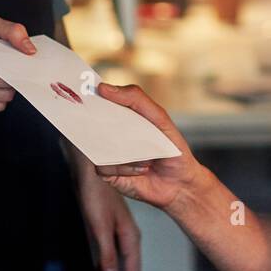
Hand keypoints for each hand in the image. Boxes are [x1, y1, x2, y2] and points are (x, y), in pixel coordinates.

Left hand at [74, 162, 141, 270]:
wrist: (90, 165)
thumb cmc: (95, 191)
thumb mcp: (98, 225)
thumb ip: (106, 252)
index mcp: (130, 237)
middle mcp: (127, 236)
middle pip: (128, 270)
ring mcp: (118, 231)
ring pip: (120, 262)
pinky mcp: (108, 226)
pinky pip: (111, 253)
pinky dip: (104, 265)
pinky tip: (93, 269)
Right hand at [93, 83, 200, 211]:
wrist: (180, 183)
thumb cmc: (172, 148)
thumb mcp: (160, 119)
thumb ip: (136, 99)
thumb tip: (105, 88)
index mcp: (122, 117)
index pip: (100, 101)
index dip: (91, 94)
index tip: (91, 88)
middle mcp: (111, 134)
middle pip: (89, 122)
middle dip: (92, 119)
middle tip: (98, 116)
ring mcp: (108, 153)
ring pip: (94, 145)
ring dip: (121, 149)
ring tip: (145, 155)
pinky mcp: (108, 173)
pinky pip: (103, 166)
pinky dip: (123, 167)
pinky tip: (141, 168)